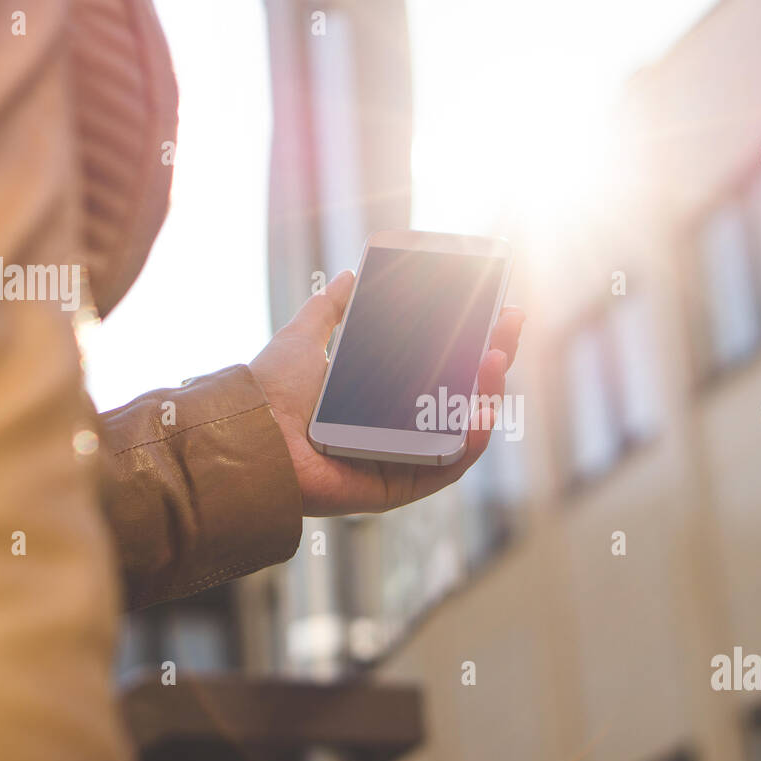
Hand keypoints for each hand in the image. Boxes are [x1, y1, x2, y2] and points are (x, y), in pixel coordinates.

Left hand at [250, 270, 524, 516]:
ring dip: (489, 394)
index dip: (472, 339)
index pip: (441, 365)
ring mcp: (404, 455)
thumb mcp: (304, 337)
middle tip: (510, 325)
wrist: (250, 434)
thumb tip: (349, 276)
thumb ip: (329, 309)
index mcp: (382, 394)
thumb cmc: (272, 393)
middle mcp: (398, 426)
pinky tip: (483, 413)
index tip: (497, 309)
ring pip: (463, 428)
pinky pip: (448, 466)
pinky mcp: (401, 484)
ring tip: (496, 359)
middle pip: (461, 393)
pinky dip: (471, 442)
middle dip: (493, 358)